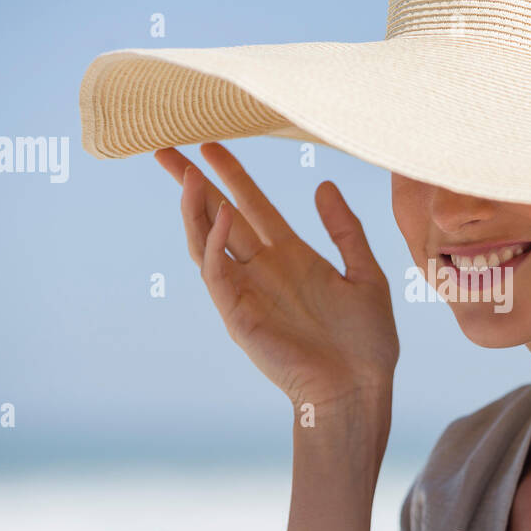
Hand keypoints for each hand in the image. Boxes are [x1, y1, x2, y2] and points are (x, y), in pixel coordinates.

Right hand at [155, 143, 398, 409]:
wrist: (359, 389)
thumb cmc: (367, 343)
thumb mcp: (366, 274)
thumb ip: (345, 230)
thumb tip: (322, 184)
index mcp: (290, 257)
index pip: (252, 204)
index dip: (231, 173)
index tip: (210, 142)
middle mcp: (262, 270)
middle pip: (217, 215)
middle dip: (192, 181)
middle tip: (164, 145)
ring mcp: (246, 291)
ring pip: (207, 239)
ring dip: (193, 206)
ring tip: (184, 172)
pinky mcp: (238, 314)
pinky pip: (217, 271)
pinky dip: (214, 240)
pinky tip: (222, 213)